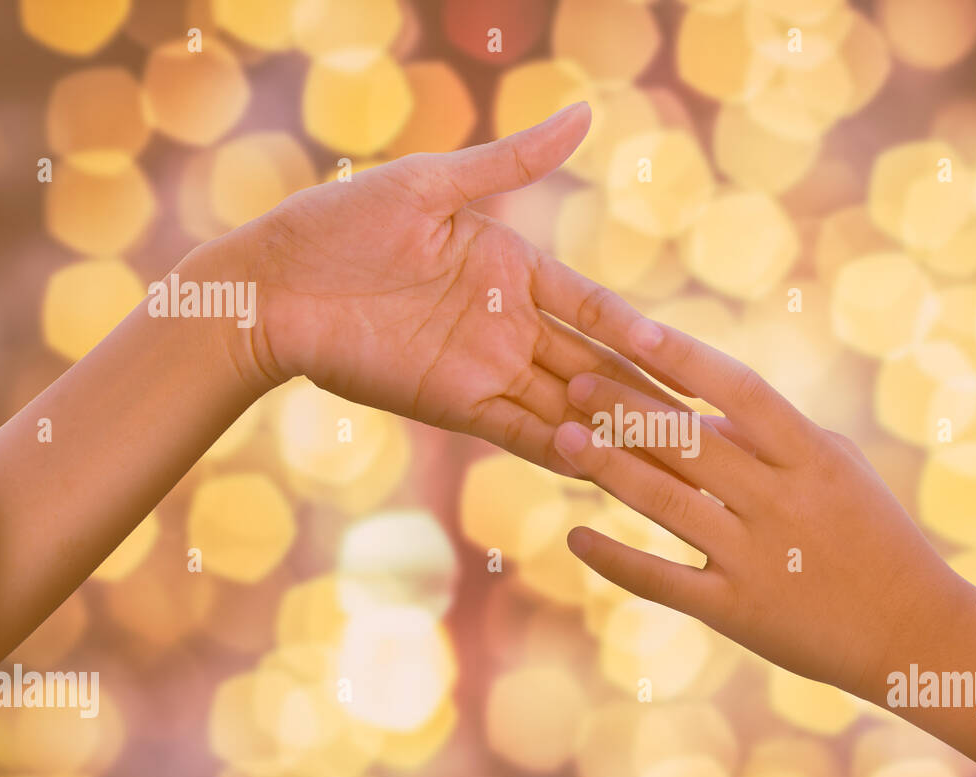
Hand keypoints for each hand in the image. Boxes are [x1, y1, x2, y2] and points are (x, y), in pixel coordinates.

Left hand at [222, 103, 674, 473]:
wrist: (273, 285)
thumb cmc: (343, 223)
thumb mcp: (433, 185)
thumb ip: (513, 162)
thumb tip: (585, 112)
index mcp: (514, 269)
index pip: (593, 305)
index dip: (635, 328)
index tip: (683, 350)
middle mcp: (510, 323)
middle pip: (592, 362)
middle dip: (641, 390)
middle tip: (701, 420)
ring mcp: (486, 368)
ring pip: (565, 402)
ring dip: (610, 427)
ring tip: (665, 453)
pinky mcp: (455, 406)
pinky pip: (519, 431)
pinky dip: (557, 448)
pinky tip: (601, 465)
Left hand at [546, 312, 966, 694]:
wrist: (914, 632)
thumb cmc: (875, 537)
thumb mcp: (837, 471)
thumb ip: (773, 437)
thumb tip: (700, 407)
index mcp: (812, 457)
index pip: (741, 390)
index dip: (685, 359)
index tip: (634, 331)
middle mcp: (781, 501)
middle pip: (688, 442)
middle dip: (624, 408)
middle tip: (573, 382)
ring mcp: (757, 558)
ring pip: (666, 502)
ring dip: (607, 467)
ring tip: (561, 437)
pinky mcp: (737, 611)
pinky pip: (663, 581)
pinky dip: (615, 559)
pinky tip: (576, 537)